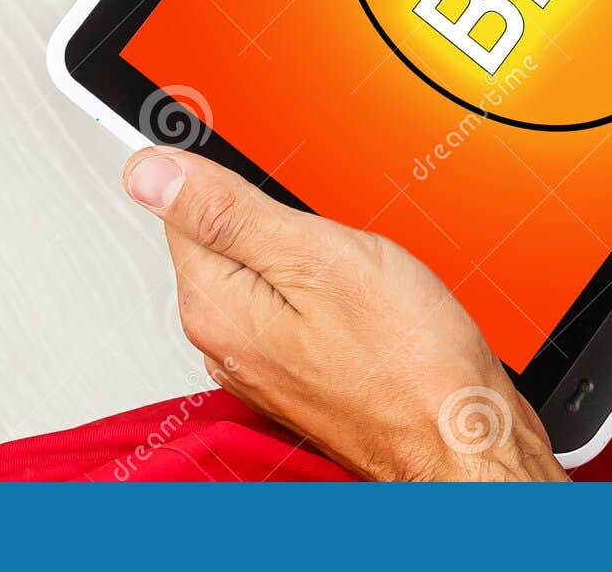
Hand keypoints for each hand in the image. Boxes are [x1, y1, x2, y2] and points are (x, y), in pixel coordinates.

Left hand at [122, 147, 567, 481]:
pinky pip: (294, 307)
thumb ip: (226, 211)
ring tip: (361, 275)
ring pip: (266, 273)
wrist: (464, 438)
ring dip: (308, 258)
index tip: (282, 185)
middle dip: (277, 222)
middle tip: (338, 240)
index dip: (233, 178)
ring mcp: (260, 365)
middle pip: (224, 240)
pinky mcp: (297, 374)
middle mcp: (224, 343)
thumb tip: (147, 173)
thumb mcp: (318, 257)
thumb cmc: (409, 362)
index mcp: (215, 306)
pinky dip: (326, 292)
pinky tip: (367, 302)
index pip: (182, 208)